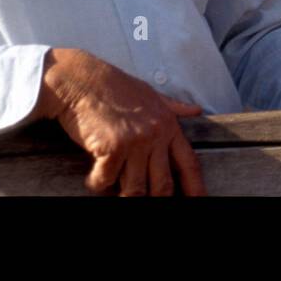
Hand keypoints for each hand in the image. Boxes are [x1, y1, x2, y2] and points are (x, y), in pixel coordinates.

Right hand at [29, 48, 206, 195]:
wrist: (81, 79)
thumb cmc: (114, 87)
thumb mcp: (150, 94)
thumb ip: (173, 107)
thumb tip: (196, 110)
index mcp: (168, 124)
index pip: (189, 163)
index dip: (196, 187)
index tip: (200, 201)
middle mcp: (156, 134)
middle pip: (162, 185)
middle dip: (153, 198)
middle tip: (137, 196)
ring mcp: (136, 141)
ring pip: (134, 190)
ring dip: (120, 190)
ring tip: (111, 179)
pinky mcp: (113, 147)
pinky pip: (106, 181)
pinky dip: (98, 182)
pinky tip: (93, 173)